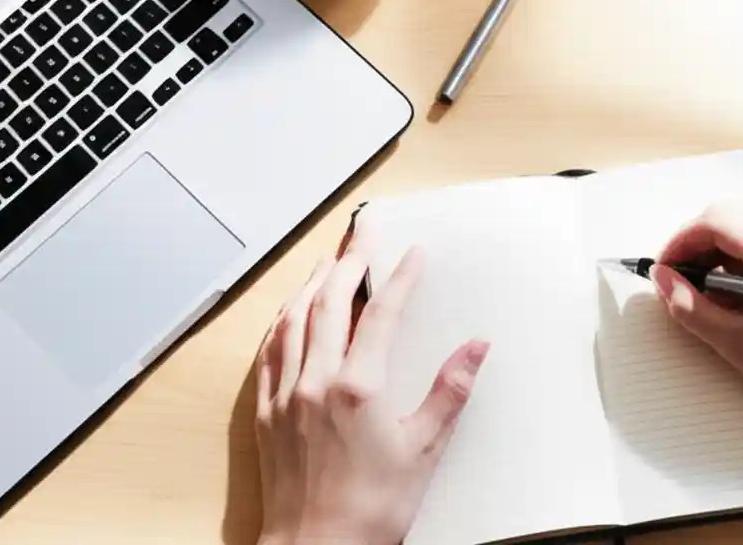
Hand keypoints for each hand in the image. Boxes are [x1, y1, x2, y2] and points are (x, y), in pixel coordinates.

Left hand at [255, 232, 489, 544]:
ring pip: (294, 318)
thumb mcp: (423, 450)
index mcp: (358, 387)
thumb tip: (476, 348)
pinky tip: (290, 313)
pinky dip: (282, 321)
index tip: (412, 253)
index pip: (381, 313)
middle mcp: (316, 381)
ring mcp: (286, 394)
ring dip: (312, 282)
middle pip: (330, 301)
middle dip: (350, 259)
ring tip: (329, 260)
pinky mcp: (266, 412)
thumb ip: (449, 392)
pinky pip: (269, 350)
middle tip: (364, 231)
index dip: (399, 277)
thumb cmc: (370, 510)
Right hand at [650, 201, 742, 430]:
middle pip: (729, 217)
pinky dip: (735, 266)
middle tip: (677, 284)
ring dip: (714, 257)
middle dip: (694, 246)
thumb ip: (691, 307)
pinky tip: (732, 302)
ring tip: (705, 299)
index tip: (663, 272)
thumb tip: (663, 281)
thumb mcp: (737, 342)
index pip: (716, 221)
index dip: (680, 242)